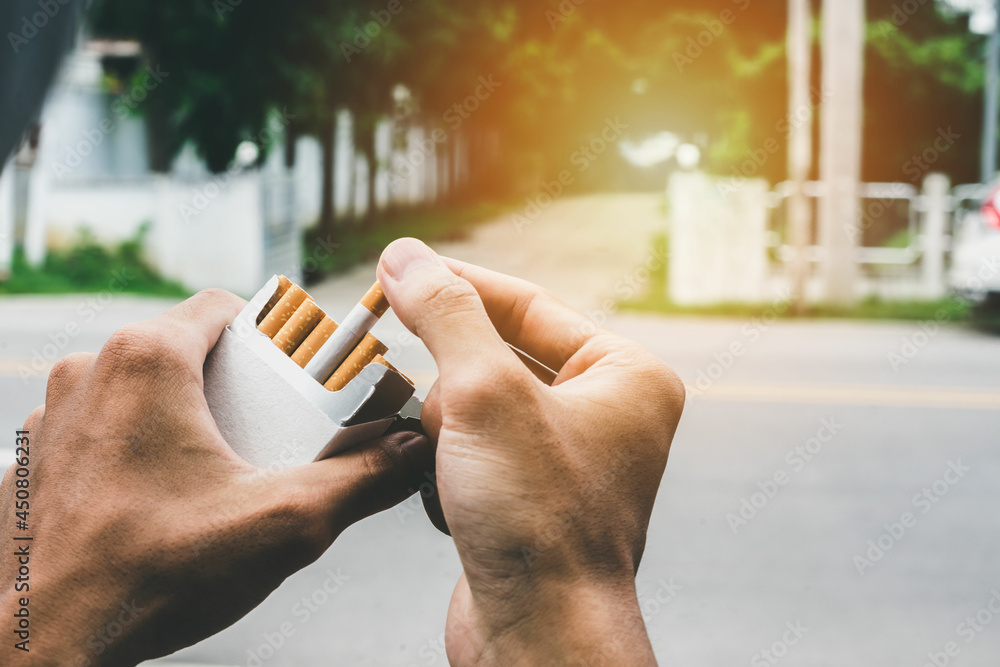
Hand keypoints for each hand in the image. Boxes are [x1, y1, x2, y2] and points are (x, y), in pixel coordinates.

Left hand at [0, 289, 431, 665]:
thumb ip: (362, 480)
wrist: (45, 649)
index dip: (275, 333)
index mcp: (145, 361)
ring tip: (228, 464)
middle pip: (188, 347)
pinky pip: (108, 426)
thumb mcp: (282, 524)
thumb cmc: (147, 579)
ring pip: (146, 387)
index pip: (227, 306)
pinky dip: (146, 444)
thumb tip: (410, 452)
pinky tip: (171, 494)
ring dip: (191, 411)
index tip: (301, 372)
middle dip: (239, 380)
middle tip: (276, 426)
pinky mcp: (41, 459)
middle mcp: (91, 372)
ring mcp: (57, 416)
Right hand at [377, 239, 684, 665]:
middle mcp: (605, 413)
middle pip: (496, 358)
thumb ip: (445, 314)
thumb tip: (406, 258)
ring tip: (449, 465)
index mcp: (625, 376)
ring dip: (445, 431)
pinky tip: (452, 502)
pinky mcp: (530, 499)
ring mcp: (566, 459)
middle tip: (418, 389)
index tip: (398, 272)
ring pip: (474, 408)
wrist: (538, 636)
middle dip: (452, 383)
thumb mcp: (485, 394)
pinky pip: (470, 453)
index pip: (528, 305)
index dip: (458, 286)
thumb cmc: (538, 521)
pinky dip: (447, 469)